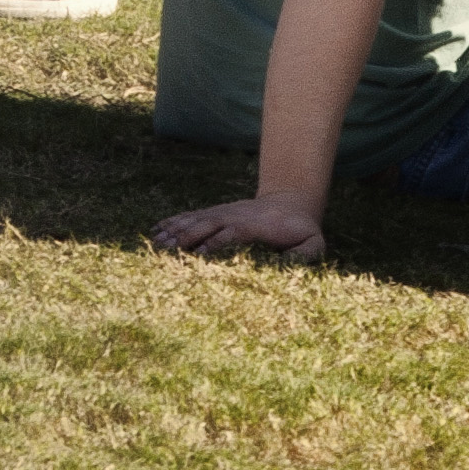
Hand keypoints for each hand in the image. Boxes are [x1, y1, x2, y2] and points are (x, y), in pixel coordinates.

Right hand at [151, 196, 330, 266]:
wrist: (291, 203)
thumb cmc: (301, 231)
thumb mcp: (312, 243)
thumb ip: (306, 254)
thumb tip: (292, 266)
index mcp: (256, 226)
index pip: (233, 233)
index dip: (216, 243)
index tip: (198, 257)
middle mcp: (236, 217)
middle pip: (209, 224)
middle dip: (188, 236)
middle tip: (166, 250)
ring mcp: (225, 213)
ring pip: (198, 219)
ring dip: (177, 229)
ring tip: (156, 241)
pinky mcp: (217, 214)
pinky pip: (194, 216)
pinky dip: (175, 222)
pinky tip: (157, 230)